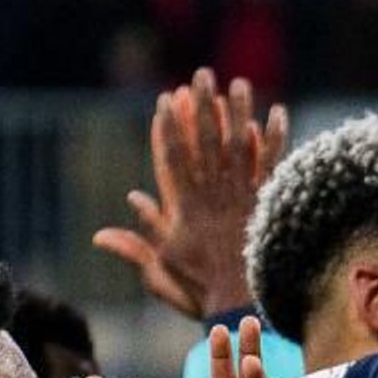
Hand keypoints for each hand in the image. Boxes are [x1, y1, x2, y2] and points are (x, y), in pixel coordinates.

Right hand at [94, 69, 287, 320]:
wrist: (244, 303)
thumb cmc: (198, 290)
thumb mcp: (158, 272)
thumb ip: (134, 247)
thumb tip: (100, 234)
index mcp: (185, 208)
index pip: (174, 159)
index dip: (169, 128)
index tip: (166, 100)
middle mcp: (213, 194)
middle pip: (207, 141)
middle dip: (203, 105)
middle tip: (202, 75)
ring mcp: (242, 195)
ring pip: (241, 145)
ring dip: (239, 112)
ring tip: (238, 83)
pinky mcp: (266, 201)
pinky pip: (272, 164)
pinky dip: (276, 139)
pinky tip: (277, 113)